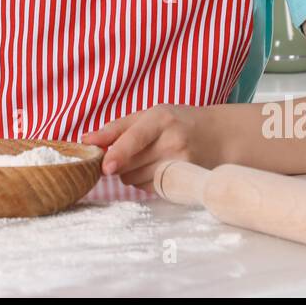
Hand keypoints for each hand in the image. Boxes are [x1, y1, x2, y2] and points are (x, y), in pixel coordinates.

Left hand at [80, 105, 230, 188]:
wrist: (219, 137)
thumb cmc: (178, 122)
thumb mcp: (149, 115)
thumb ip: (116, 128)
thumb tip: (85, 140)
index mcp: (161, 119)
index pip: (136, 138)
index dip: (118, 153)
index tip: (105, 166)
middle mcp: (173, 142)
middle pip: (129, 164)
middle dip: (118, 163)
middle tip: (128, 153)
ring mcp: (181, 164)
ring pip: (135, 180)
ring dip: (131, 174)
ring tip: (149, 159)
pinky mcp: (184, 183)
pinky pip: (149, 189)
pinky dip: (145, 182)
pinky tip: (158, 169)